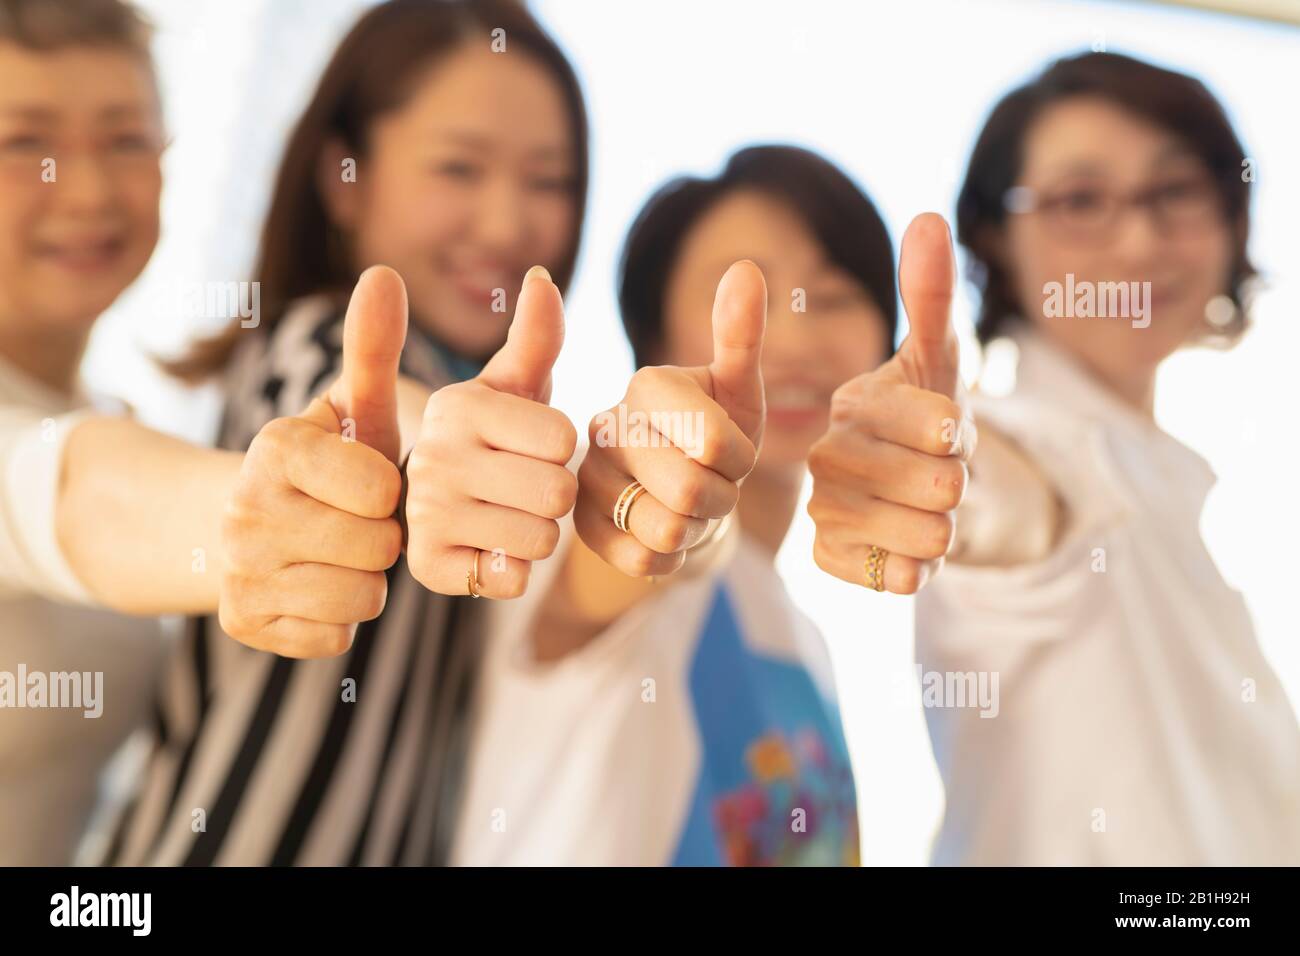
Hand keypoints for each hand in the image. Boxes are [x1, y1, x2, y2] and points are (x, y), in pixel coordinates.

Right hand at [218, 266, 406, 655]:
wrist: (238, 528)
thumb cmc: (322, 464)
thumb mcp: (348, 408)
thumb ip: (372, 349)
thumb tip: (385, 274)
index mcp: (276, 449)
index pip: (381, 490)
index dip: (388, 491)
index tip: (366, 482)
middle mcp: (244, 509)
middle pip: (377, 548)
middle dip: (380, 539)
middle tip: (355, 524)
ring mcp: (237, 571)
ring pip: (360, 597)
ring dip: (363, 580)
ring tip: (338, 552)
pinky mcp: (242, 623)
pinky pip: (335, 637)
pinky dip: (336, 618)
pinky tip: (315, 586)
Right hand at [404, 265, 577, 597]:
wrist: (433, 504)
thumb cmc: (490, 438)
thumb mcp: (511, 386)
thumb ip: (536, 336)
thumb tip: (543, 277)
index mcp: (458, 407)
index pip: (564, 441)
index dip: (562, 449)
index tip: (528, 447)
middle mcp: (432, 459)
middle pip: (557, 494)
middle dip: (554, 496)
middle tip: (520, 488)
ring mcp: (425, 518)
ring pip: (540, 539)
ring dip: (536, 536)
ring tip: (504, 517)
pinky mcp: (428, 570)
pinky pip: (513, 581)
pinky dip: (510, 572)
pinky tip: (484, 551)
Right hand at [573, 260, 765, 576]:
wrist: (684, 495)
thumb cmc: (717, 436)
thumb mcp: (738, 389)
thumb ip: (741, 334)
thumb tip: (747, 268)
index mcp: (644, 385)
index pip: (712, 441)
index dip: (739, 460)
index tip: (728, 451)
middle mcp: (601, 427)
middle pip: (689, 490)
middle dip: (719, 499)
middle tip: (712, 486)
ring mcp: (583, 480)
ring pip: (668, 532)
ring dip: (696, 530)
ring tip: (688, 508)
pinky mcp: (580, 531)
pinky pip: (643, 562)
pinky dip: (670, 559)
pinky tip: (666, 534)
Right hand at [807, 213, 974, 592]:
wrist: (908, 489)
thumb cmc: (925, 418)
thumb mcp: (937, 359)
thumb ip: (931, 293)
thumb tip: (928, 217)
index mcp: (853, 403)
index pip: (943, 426)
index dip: (964, 436)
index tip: (947, 431)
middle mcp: (825, 456)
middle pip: (943, 486)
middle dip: (962, 485)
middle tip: (938, 475)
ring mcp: (822, 510)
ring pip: (930, 536)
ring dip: (946, 527)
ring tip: (924, 510)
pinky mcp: (826, 558)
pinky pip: (900, 577)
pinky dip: (918, 568)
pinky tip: (905, 545)